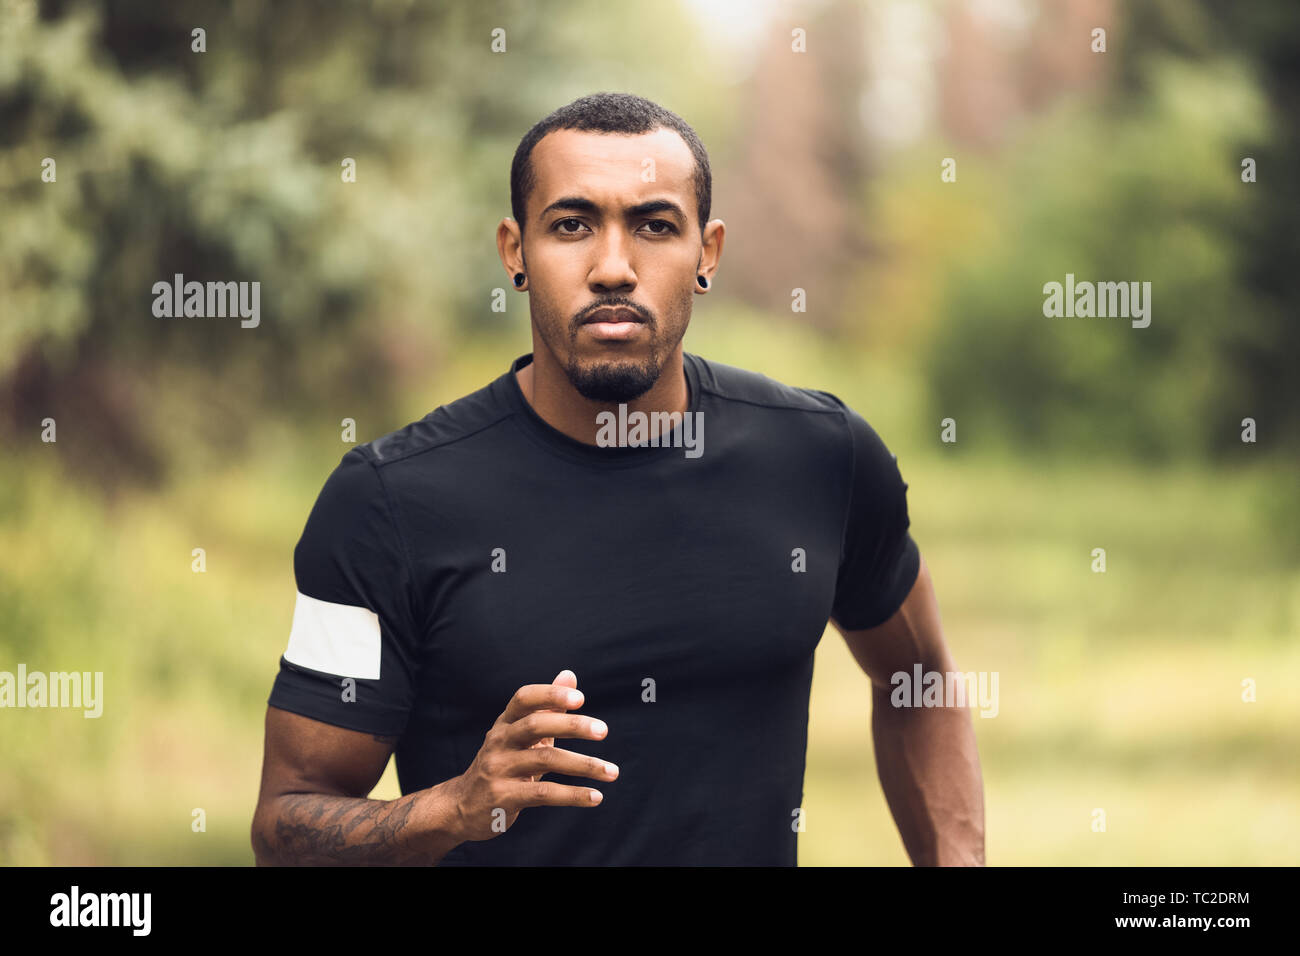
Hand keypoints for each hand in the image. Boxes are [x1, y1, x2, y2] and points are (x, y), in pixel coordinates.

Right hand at [448, 669, 616, 841]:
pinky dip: (572, 795)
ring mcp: (498, 769)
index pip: (524, 698)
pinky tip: (595, 797)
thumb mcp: (521, 735)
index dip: (550, 694)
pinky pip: (543, 793)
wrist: (463, 807)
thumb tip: (570, 674)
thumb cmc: (504, 763)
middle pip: (535, 725)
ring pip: (545, 760)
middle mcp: (499, 742)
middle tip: (604, 730)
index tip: (581, 697)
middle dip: (572, 725)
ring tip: (612, 772)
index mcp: (505, 723)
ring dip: (584, 765)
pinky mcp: (503, 797)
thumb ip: (548, 707)